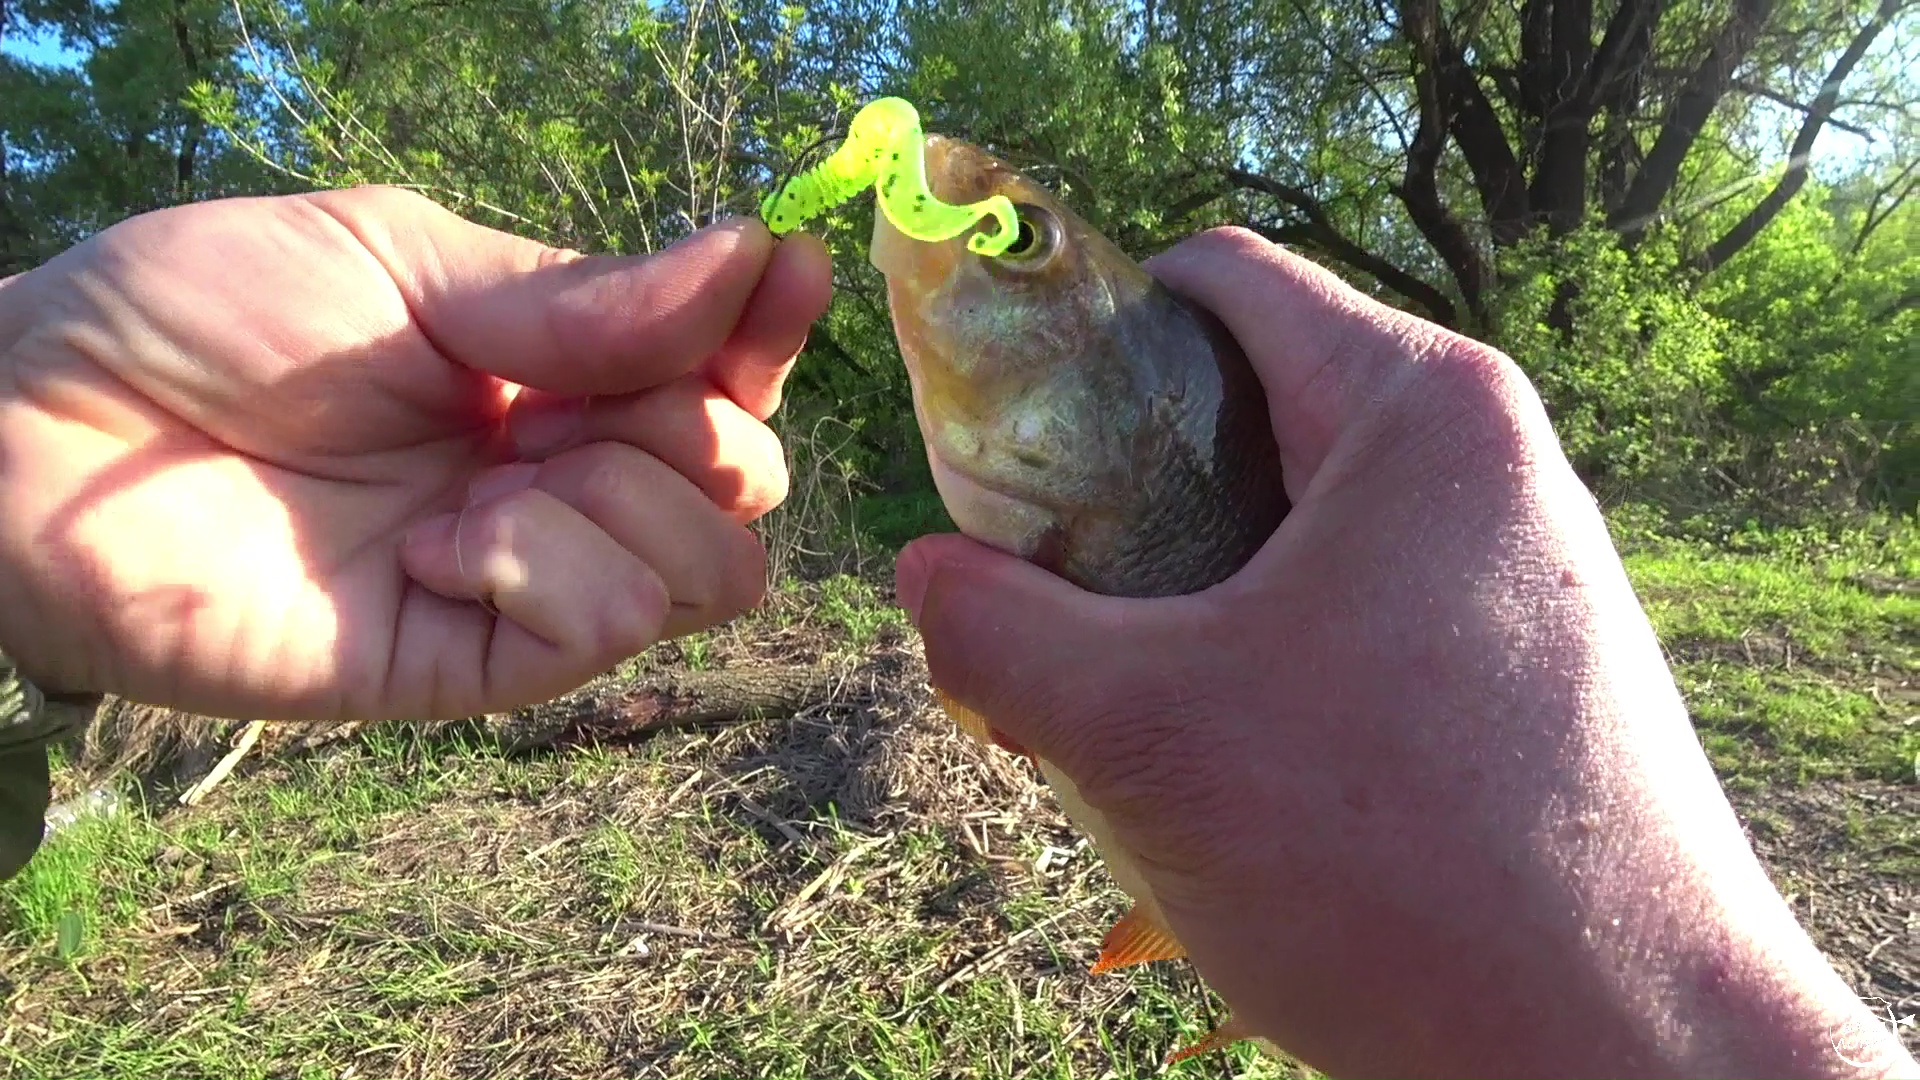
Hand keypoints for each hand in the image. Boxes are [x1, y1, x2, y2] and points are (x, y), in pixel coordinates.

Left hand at [0, 187, 829, 723]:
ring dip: (628, 503)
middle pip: (748, 486)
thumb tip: (745, 264)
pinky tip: (447, 542)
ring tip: (489, 479)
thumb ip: (574, 294)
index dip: (772, 335)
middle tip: (570, 402)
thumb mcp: (402, 260)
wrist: (42, 429)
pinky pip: (602, 631)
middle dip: (706, 429)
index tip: (792, 276)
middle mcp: (562, 481)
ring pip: (712, 571)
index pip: (721, 376)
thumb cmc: (205, 317)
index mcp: (555, 376)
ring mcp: (525, 579)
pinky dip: (549, 571)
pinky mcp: (469, 666)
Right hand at [895, 229, 1912, 1078]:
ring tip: (1133, 711)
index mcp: (1418, 413)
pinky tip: (1231, 773)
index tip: (1010, 430)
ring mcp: (1520, 568)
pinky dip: (1265, 658)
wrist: (1627, 1056)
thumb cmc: (1395, 865)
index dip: (1086, 328)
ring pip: (1300, 524)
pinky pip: (1359, 610)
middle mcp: (1491, 462)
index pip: (1219, 281)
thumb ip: (998, 632)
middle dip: (1127, 496)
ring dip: (1189, 598)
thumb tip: (924, 575)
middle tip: (1052, 602)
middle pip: (1252, 407)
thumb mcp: (1142, 735)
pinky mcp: (1526, 666)